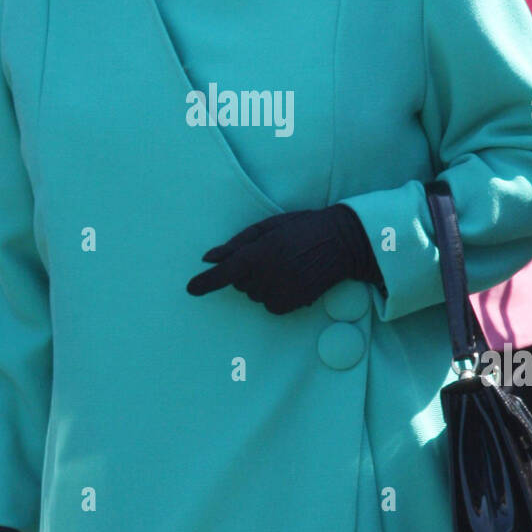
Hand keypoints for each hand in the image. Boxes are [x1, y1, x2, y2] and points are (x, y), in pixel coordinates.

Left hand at [186, 204, 380, 314]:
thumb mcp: (268, 227)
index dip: (205, 282)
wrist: (341, 243)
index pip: (224, 273)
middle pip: (239, 283)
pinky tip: (292, 278)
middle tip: (271, 254)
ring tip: (286, 264)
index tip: (190, 289)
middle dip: (247, 271)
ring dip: (262, 282)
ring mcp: (280, 292)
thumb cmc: (303, 228)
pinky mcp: (291, 305)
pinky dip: (274, 294)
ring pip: (254, 294)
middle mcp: (267, 276)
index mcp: (259, 254)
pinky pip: (269, 304)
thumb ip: (236, 244)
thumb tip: (208, 258)